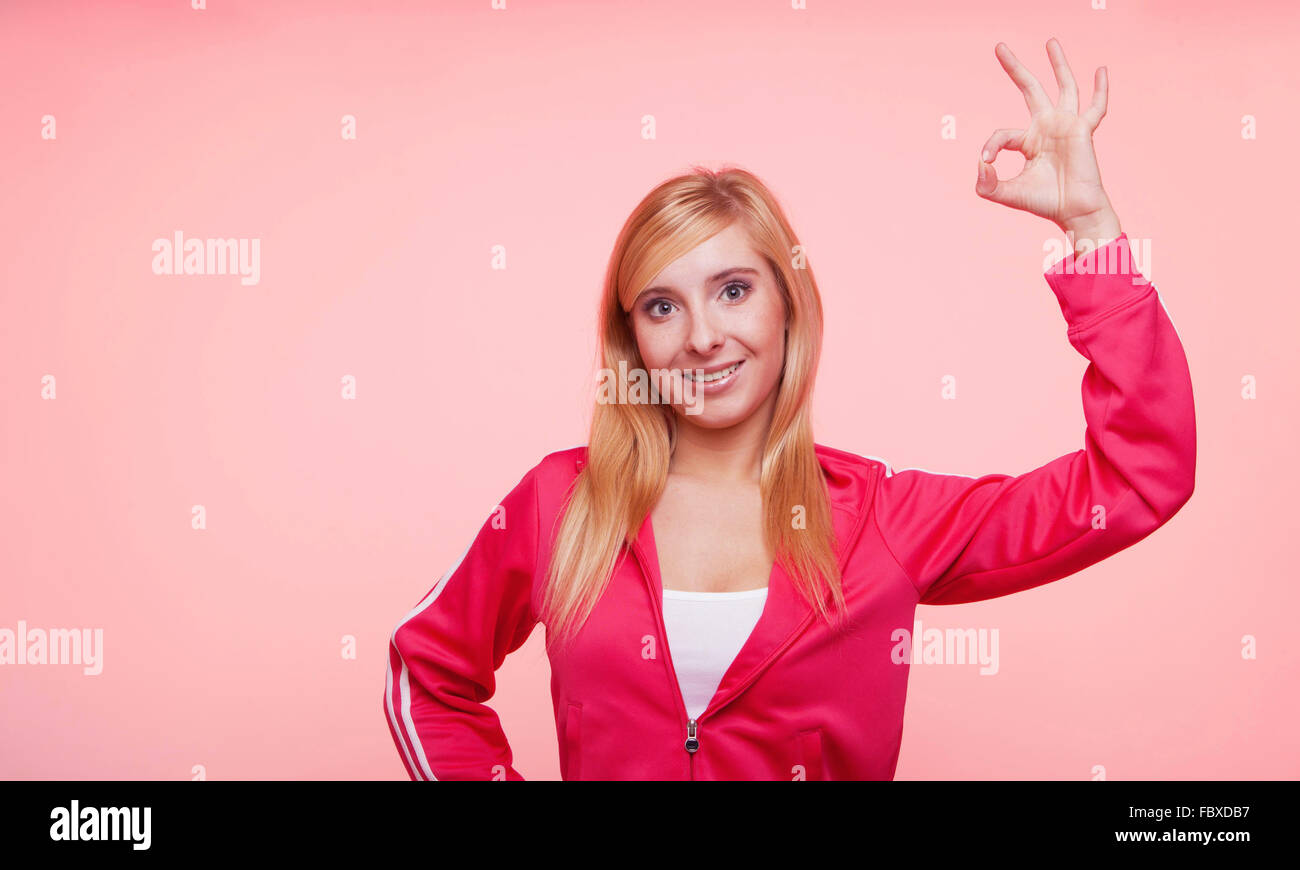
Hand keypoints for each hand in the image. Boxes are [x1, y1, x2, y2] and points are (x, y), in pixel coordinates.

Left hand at [976, 38, 1120, 247]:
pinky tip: (1101, 70)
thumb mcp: (1006, 194)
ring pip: (1064, 87)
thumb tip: (980, 163)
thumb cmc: (1043, 202)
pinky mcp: (1083, 129)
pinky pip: (1096, 107)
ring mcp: (1067, 125)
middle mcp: (1047, 128)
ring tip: (1050, 41)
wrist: (1073, 211)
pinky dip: (1100, 89)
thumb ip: (986, 184)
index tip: (987, 161)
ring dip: (1057, 64)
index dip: (991, 146)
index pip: (1003, 135)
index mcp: (1029, 141)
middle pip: (1030, 89)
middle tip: (999, 46)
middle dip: (1015, 68)